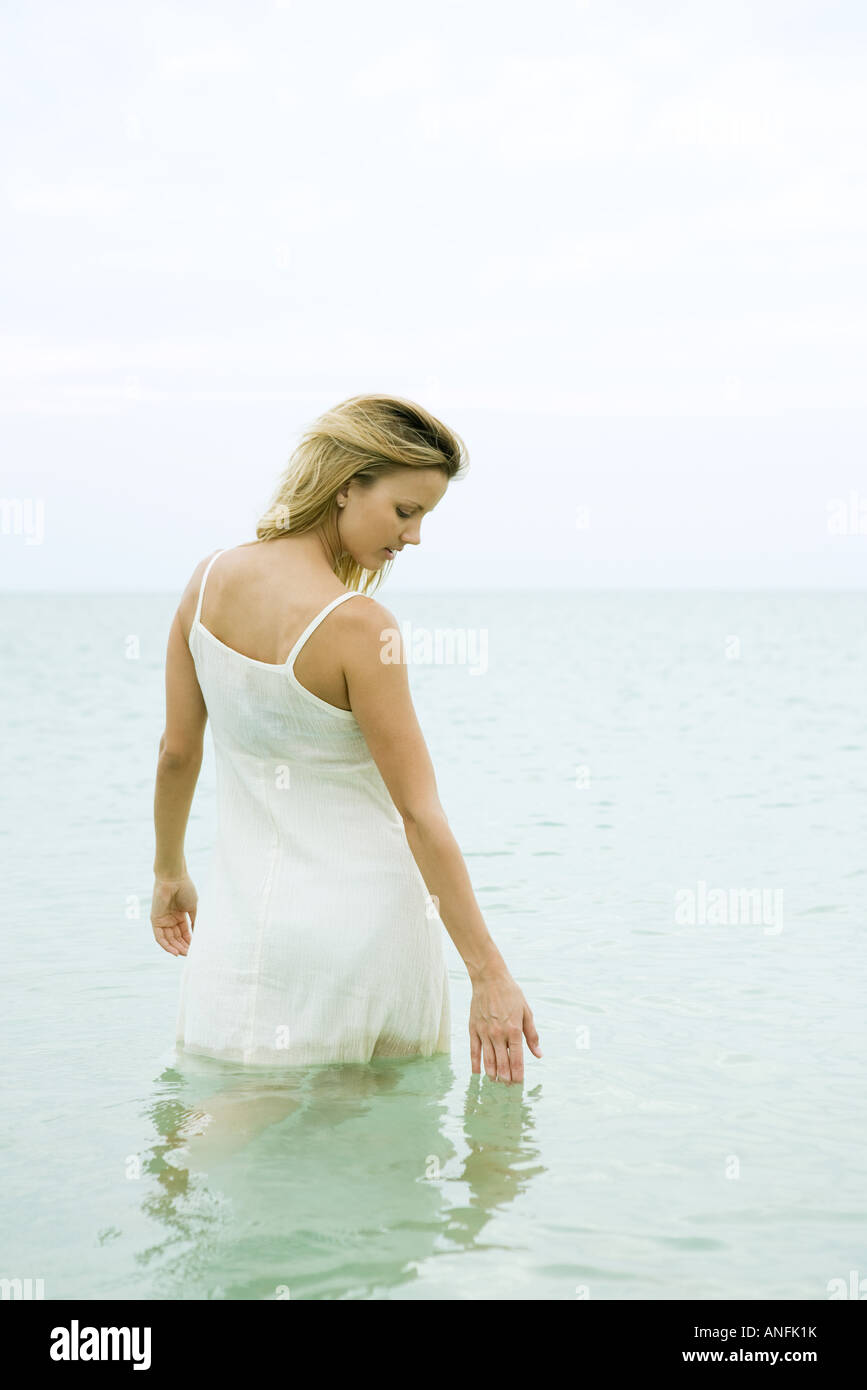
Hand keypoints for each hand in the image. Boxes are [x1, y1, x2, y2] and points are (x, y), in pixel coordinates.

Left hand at [151, 872, 196, 955]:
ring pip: (168, 939)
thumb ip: (194, 922)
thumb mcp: (192, 908)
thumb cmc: (185, 889)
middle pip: (176, 938)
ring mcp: (162, 920)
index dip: (189, 941)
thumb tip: (198, 935)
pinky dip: (166, 945)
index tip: (196, 949)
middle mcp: (170, 919)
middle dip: (183, 946)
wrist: (174, 878)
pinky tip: (175, 952)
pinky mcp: (155, 920)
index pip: (184, 933)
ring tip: (185, 954)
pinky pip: (159, 937)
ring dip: (176, 948)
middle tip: (191, 954)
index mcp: (179, 915)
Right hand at [469, 969, 541, 1083]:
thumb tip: (538, 1055)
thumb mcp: (526, 1012)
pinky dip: (475, 1064)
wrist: (489, 978)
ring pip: (488, 1060)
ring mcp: (484, 1032)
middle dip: (506, 1078)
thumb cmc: (511, 994)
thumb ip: (532, 1035)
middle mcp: (499, 1034)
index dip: (518, 1074)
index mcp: (514, 1030)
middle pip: (502, 1063)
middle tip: (508, 1087)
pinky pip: (474, 1051)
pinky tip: (478, 1073)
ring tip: (496, 1082)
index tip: (519, 1083)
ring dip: (492, 1074)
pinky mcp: (473, 1029)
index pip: (517, 1059)